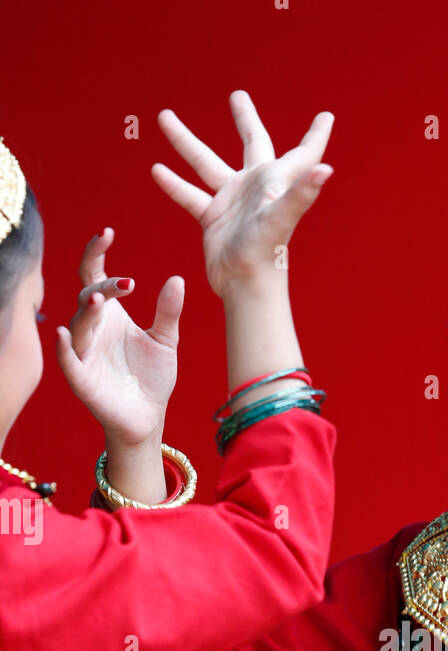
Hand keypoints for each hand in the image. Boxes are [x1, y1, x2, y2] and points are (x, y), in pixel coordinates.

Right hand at [55, 228, 182, 446]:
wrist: (149, 417)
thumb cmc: (151, 377)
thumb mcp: (166, 342)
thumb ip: (168, 312)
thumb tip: (177, 279)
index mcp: (109, 314)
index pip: (94, 274)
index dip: (96, 252)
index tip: (108, 232)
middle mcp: (92, 329)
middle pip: (88, 296)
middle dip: (104, 286)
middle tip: (127, 285)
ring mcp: (84, 353)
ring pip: (78, 325)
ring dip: (87, 311)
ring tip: (99, 300)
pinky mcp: (82, 379)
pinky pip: (68, 360)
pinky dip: (64, 347)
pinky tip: (64, 333)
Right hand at [151, 91, 334, 296]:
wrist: (245, 286)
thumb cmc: (267, 252)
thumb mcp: (282, 216)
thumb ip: (302, 191)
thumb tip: (326, 169)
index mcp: (276, 181)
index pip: (303, 153)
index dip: (316, 136)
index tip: (327, 117)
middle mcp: (255, 187)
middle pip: (251, 142)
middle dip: (245, 119)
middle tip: (237, 96)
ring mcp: (232, 202)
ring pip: (205, 162)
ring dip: (185, 141)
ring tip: (164, 116)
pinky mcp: (213, 219)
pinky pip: (190, 195)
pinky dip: (174, 184)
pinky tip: (156, 170)